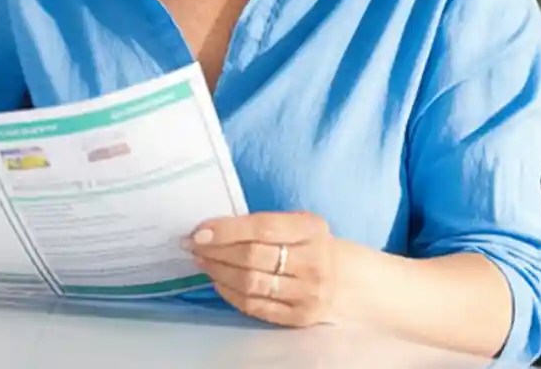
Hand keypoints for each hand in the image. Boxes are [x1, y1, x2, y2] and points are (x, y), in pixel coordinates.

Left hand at [188, 211, 338, 327]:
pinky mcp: (300, 316)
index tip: (199, 232)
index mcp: (312, 228)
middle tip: (194, 247)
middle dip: (216, 251)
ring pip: (251, 283)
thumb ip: (262, 224)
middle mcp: (314, 261)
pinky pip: (255, 306)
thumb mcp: (298, 223)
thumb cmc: (310, 245)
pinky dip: (230, 293)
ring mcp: (308, 293)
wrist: (346, 280)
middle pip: (252, 257)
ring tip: (203, 262)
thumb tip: (210, 229)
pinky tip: (219, 282)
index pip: (262, 228)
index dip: (226, 230)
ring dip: (218, 272)